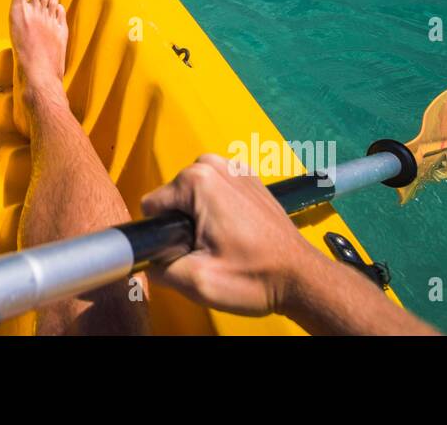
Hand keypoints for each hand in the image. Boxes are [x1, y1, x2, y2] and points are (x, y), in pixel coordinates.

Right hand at [141, 154, 318, 316]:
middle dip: (182, 226)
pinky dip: (217, 212)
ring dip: (199, 219)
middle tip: (209, 250)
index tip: (189, 250)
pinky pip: (213, 193)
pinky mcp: (248, 179)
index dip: (164, 235)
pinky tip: (234, 234)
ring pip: (192, 196)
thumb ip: (158, 268)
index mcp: (198, 180)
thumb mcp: (196, 282)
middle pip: (173, 198)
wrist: (300, 278)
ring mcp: (234, 169)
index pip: (152, 206)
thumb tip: (145, 260)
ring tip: (223, 244)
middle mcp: (215, 165)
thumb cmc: (258, 277)